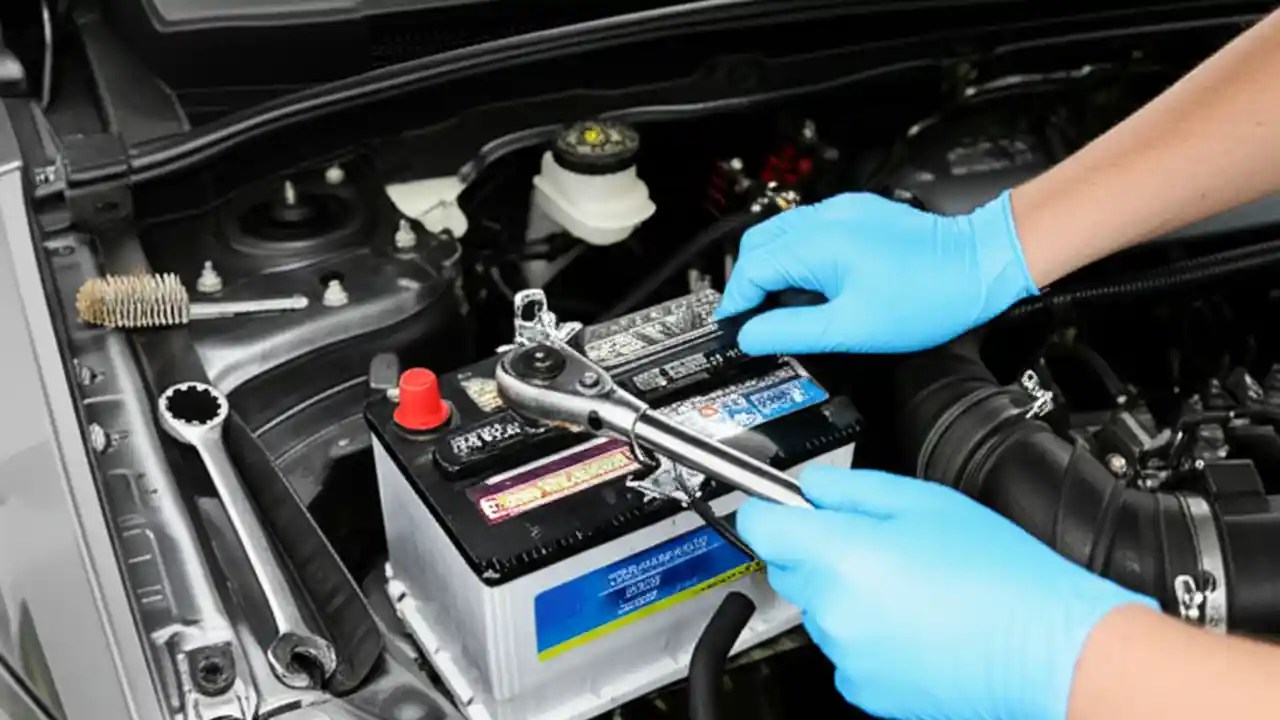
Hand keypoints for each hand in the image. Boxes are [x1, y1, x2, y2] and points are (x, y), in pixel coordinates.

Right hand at [715, 191, 1038, 354]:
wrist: (980, 265)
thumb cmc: (929, 295)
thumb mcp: (851, 328)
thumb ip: (792, 330)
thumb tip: (751, 336)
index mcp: (817, 243)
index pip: (751, 269)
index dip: (736, 303)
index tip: (735, 328)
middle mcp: (825, 218)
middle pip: (759, 247)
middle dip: (750, 284)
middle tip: (754, 320)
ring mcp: (842, 212)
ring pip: (782, 237)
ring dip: (775, 271)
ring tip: (789, 308)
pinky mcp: (859, 215)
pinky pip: (810, 233)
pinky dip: (800, 260)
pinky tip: (818, 287)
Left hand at [735, 467, 1156, 719]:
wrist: (1046, 649)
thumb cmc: (1000, 575)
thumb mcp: (925, 502)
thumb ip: (853, 490)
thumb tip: (812, 487)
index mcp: (840, 554)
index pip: (761, 526)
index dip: (771, 509)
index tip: (783, 506)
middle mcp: (832, 609)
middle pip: (789, 567)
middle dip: (817, 550)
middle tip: (877, 543)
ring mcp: (845, 654)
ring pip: (819, 609)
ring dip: (846, 593)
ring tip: (910, 584)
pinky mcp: (864, 688)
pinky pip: (845, 648)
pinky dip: (867, 634)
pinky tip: (915, 621)